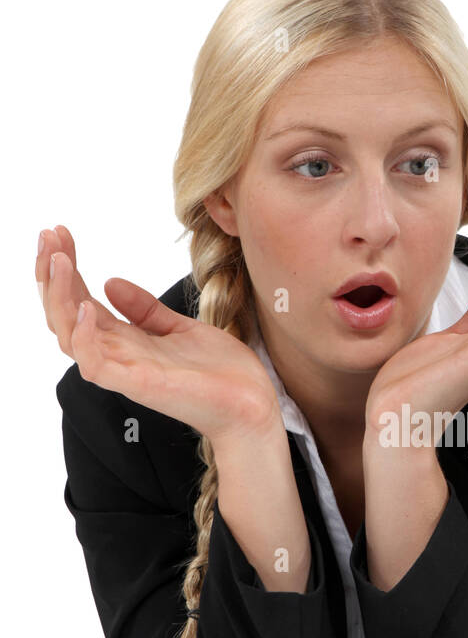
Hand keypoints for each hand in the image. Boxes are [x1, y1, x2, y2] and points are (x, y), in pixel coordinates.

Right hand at [37, 224, 279, 447]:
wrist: (251, 405)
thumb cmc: (221, 372)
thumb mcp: (180, 327)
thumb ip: (146, 310)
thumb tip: (110, 282)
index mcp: (125, 340)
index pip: (79, 301)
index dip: (66, 268)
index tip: (59, 232)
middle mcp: (118, 354)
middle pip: (65, 315)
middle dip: (51, 273)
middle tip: (47, 234)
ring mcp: (125, 370)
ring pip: (69, 336)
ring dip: (59, 297)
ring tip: (59, 260)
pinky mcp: (139, 385)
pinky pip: (95, 365)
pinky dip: (83, 337)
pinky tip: (85, 306)